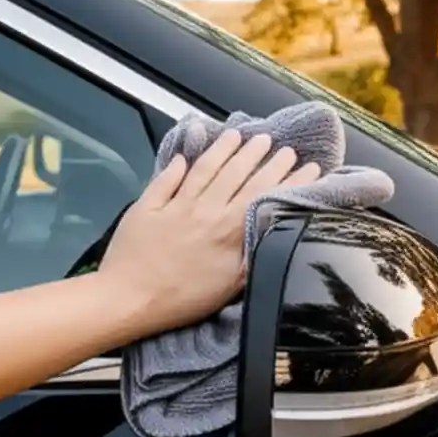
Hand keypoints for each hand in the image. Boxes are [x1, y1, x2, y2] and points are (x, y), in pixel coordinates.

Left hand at [98, 130, 320, 334]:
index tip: (308, 166)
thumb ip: (252, 255)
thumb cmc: (182, 300)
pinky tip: (187, 155)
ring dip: (227, 150)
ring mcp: (177, 204)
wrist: (129, 298)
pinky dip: (180, 165)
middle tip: (282, 145)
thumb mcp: (230, 286)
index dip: (289, 179)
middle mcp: (206, 210)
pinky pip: (168, 179)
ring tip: (242, 136)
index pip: (265, 195)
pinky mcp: (150, 205)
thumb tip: (272, 229)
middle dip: (264, 158)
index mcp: (229, 229)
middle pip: (239, 175)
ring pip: (207, 169)